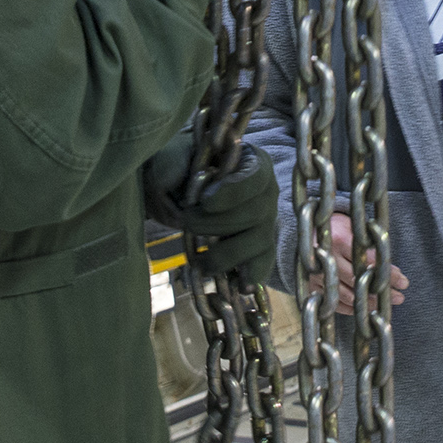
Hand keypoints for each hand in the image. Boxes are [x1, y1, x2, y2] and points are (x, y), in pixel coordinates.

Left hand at [145, 143, 277, 286]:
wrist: (175, 185)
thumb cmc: (179, 167)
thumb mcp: (176, 156)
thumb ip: (180, 165)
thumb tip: (188, 189)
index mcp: (252, 161)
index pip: (256, 176)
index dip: (234, 192)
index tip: (205, 202)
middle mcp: (267, 190)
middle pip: (257, 213)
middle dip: (217, 224)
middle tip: (187, 221)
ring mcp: (266, 219)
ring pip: (260, 241)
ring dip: (227, 254)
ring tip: (201, 261)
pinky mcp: (259, 244)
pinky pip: (264, 261)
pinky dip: (253, 274)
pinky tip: (240, 286)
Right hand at [309, 211, 407, 315]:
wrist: (307, 230)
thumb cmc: (338, 229)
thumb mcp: (354, 231)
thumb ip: (370, 250)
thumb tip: (394, 274)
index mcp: (340, 238)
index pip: (370, 262)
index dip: (389, 274)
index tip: (404, 282)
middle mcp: (327, 257)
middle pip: (359, 282)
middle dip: (381, 292)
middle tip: (399, 297)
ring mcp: (316, 273)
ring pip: (347, 296)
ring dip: (368, 304)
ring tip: (384, 306)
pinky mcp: (310, 285)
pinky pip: (334, 303)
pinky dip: (351, 309)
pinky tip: (364, 309)